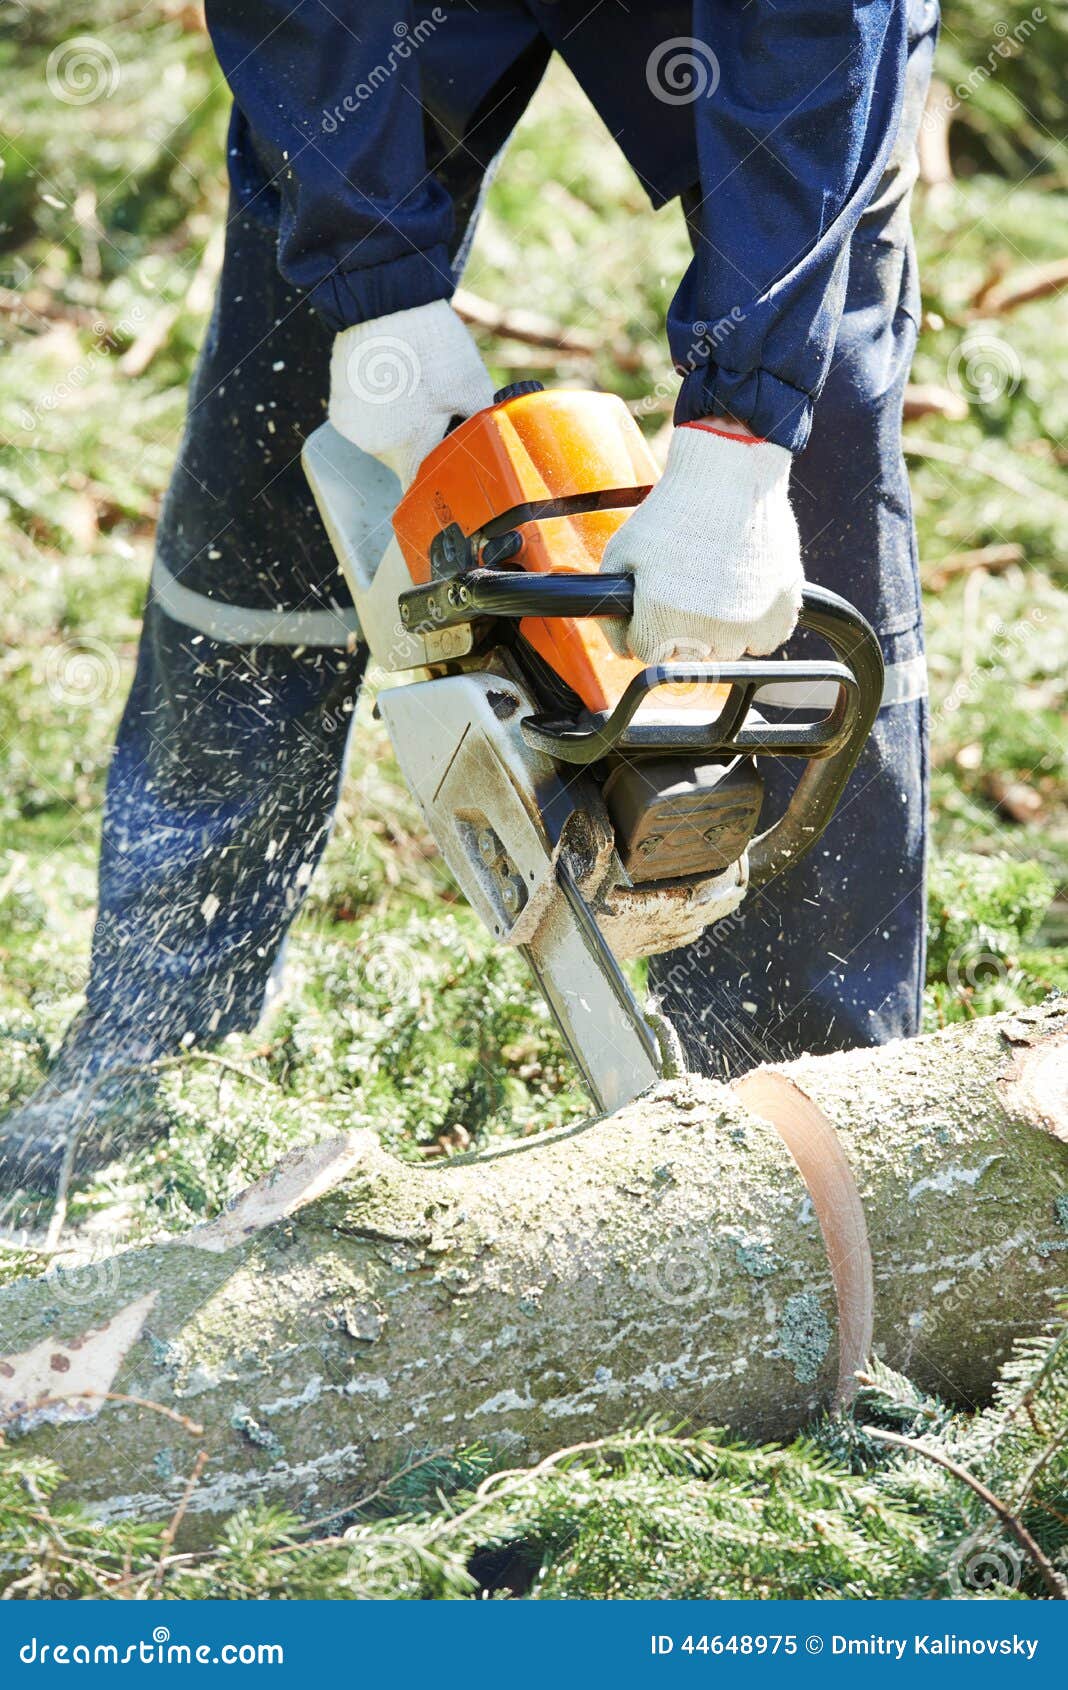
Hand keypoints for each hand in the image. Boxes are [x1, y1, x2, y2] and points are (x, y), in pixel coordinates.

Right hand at [329, 300, 494, 485]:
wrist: (385, 300)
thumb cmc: (433, 345)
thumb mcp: (472, 389)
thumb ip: (480, 429)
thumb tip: (494, 452)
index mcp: (408, 449)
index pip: (423, 489)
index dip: (440, 484)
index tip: (451, 475)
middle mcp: (374, 447)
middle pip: (406, 462)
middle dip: (425, 444)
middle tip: (440, 410)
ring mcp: (352, 428)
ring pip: (386, 441)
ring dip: (402, 426)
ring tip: (414, 388)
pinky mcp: (339, 408)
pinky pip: (367, 421)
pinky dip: (380, 409)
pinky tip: (392, 380)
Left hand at [600, 421, 802, 663]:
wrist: (730, 477)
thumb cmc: (673, 511)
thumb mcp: (622, 552)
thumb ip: (611, 603)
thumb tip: (618, 648)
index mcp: (662, 621)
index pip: (645, 653)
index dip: (642, 628)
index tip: (650, 606)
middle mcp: (706, 633)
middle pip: (685, 654)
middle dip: (676, 628)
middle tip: (684, 587)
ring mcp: (747, 625)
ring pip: (725, 651)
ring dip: (715, 631)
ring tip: (714, 588)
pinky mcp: (780, 612)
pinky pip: (763, 642)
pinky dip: (753, 627)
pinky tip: (743, 596)